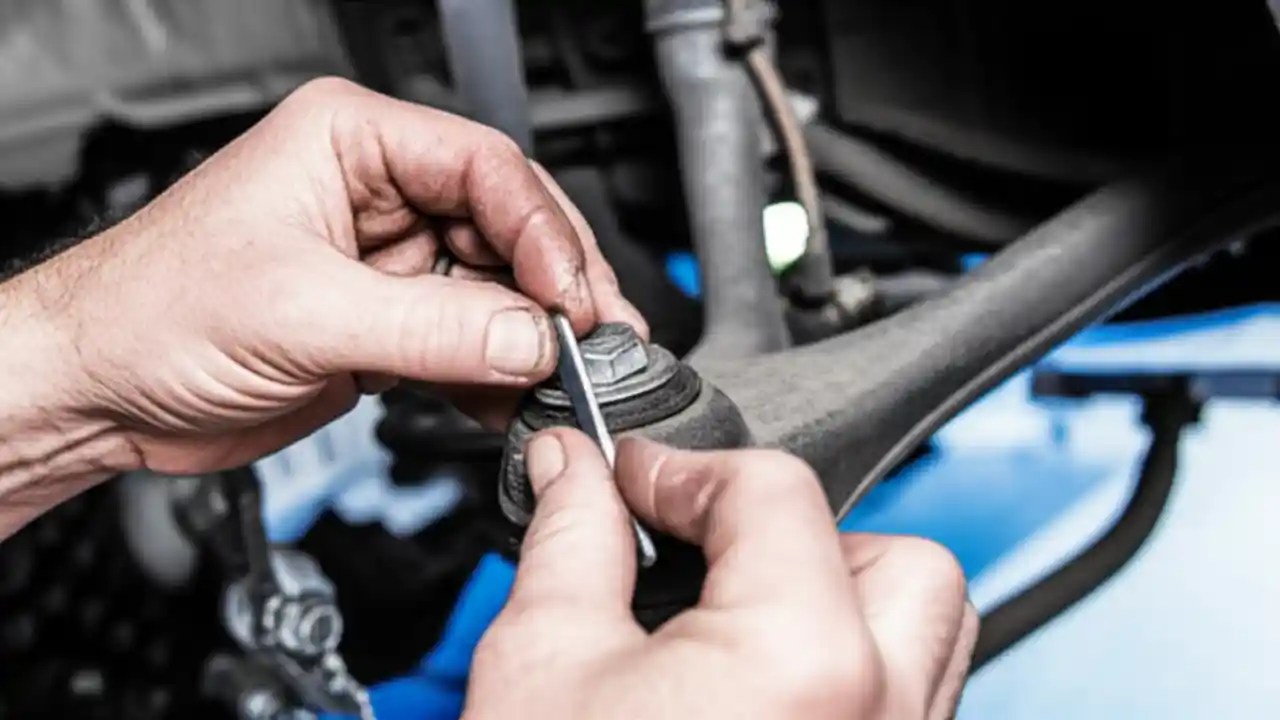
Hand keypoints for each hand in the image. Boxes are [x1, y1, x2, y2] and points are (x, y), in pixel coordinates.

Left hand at [0, 78, 643, 534]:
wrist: (97, 390)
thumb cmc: (149, 311)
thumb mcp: (302, 311)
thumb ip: (431, 328)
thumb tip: (531, 338)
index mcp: (351, 142)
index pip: (484, 168)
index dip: (542, 232)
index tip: (573, 296)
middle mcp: (376, 193)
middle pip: (505, 227)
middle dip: (554, 286)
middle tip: (594, 340)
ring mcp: (385, 263)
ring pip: (494, 289)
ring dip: (533, 337)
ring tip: (570, 377)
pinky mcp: (385, 325)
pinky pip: (465, 342)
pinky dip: (496, 374)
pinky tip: (519, 399)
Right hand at [466, 430, 977, 719]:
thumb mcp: (544, 664)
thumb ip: (572, 540)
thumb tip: (575, 473)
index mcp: (803, 663)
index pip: (778, 491)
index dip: (685, 469)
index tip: (635, 484)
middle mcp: (883, 719)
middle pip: (902, 560)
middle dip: (799, 534)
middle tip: (706, 554)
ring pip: (928, 638)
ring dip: (842, 602)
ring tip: (736, 624)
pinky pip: (911, 709)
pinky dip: (850, 675)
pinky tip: (758, 697)